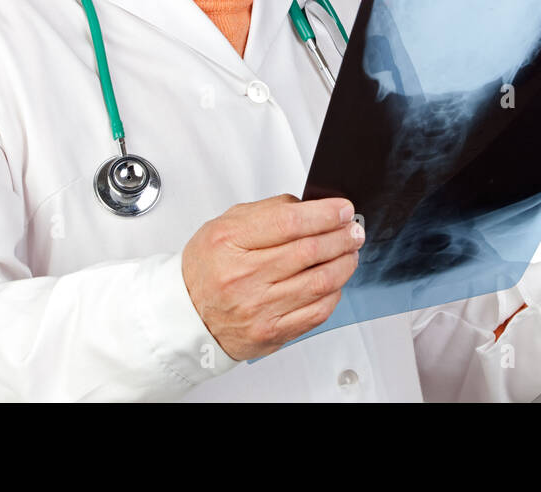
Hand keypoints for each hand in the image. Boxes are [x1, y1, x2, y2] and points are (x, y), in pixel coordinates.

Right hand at [181, 193, 364, 360]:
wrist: (187, 315)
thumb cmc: (207, 268)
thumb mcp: (225, 225)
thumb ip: (268, 211)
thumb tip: (310, 207)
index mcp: (230, 243)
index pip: (289, 222)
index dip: (324, 213)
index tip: (342, 208)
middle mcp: (243, 277)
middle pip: (309, 251)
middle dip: (341, 236)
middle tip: (353, 229)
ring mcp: (258, 309)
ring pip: (320, 282)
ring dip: (344, 263)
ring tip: (349, 252)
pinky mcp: (272, 333)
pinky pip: (317, 312)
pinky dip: (334, 293)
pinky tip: (334, 282)